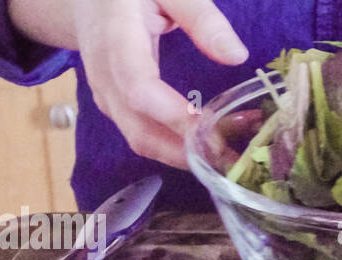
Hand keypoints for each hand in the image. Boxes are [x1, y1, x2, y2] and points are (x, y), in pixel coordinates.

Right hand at [10, 0, 248, 167]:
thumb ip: (200, 18)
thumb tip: (237, 56)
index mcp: (115, 39)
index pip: (138, 89)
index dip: (173, 116)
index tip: (212, 130)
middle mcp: (104, 75)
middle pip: (139, 130)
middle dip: (185, 151)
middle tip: (231, 159)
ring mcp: (106, 95)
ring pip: (141, 140)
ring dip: (183, 155)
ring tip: (227, 157)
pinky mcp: (114, 106)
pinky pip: (142, 135)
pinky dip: (174, 147)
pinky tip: (207, 144)